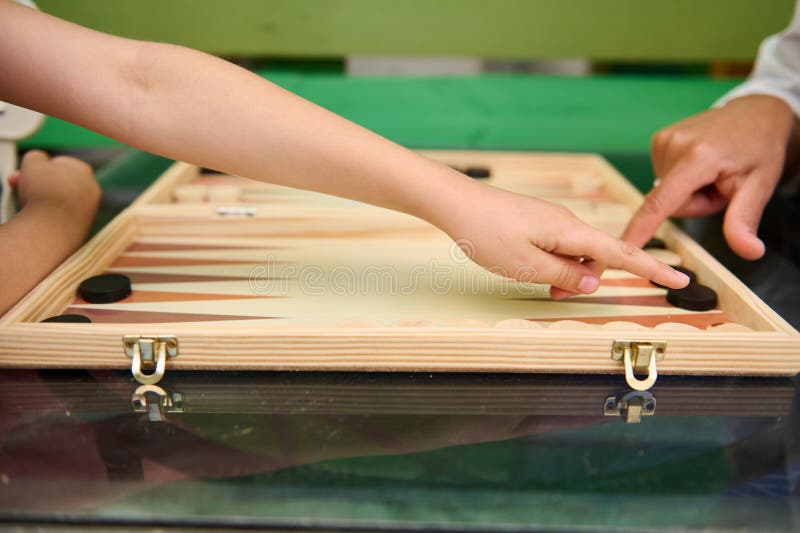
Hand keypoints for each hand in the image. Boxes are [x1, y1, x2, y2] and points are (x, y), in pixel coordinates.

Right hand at [9, 150, 99, 227]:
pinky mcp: (81, 229)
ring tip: (30, 204)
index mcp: (84, 171)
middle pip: (59, 183)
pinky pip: (60, 218)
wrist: (51, 229)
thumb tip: (40, 164)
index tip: (26, 174)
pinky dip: (50, 217)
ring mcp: (88, 211)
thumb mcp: (33, 163)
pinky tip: (40, 219)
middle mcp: (91, 191)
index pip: (59, 164)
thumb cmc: (43, 192)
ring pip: (59, 201)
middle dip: (38, 184)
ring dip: (44, 200)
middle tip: (19, 187)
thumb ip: (37, 158)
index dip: (39, 168)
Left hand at [437, 182, 689, 294]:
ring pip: (575, 255)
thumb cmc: (487, 232)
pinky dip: (551, 264)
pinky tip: (529, 267)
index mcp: (571, 232)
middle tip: (553, 294)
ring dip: (565, 275)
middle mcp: (567, 222)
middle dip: (585, 281)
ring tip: (536, 281)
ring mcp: (551, 220)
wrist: (456, 202)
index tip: (681, 278)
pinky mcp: (537, 221)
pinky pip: (557, 247)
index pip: (622, 254)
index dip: (652, 269)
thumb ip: (565, 276)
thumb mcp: (526, 266)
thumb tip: (594, 280)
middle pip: (597, 258)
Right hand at [623, 94, 797, 259]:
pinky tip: (700, 165)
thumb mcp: (761, 186)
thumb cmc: (760, 148)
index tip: (623, 249)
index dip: (640, 228)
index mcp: (699, 157)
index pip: (661, 202)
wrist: (756, 113)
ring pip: (665, 192)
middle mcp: (674, 144)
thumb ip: (744, 220)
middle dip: (694, 203)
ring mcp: (663, 139)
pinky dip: (682, 179)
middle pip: (669, 203)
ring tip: (712, 172)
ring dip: (688, 191)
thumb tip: (751, 252)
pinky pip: (663, 178)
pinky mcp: (658, 139)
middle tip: (720, 186)